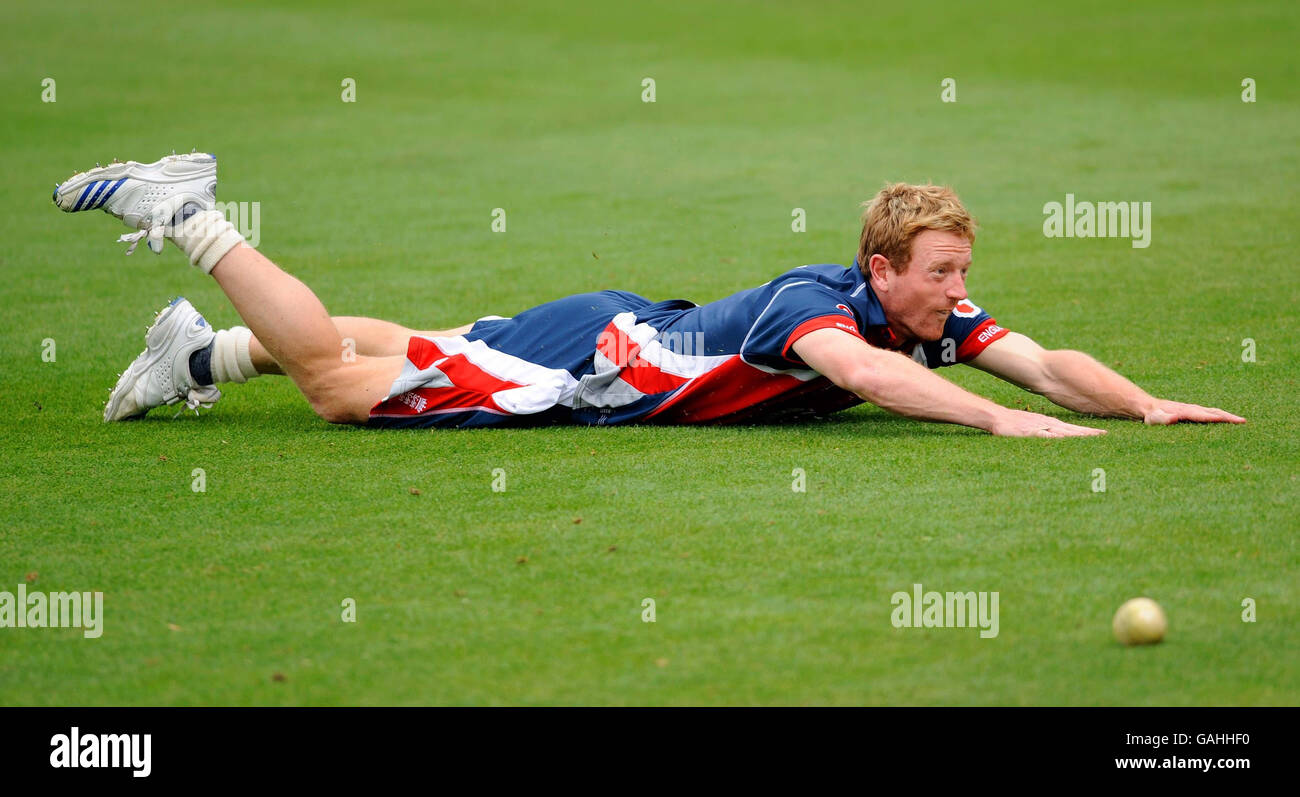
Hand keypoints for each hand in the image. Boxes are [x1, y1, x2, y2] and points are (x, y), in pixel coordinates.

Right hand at [989, 409, 1106, 437]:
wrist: (998, 417)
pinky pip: (1049, 435)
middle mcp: (1049, 425)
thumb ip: (1043, 431)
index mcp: (1051, 424)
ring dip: (1080, 435)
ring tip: (1096, 437)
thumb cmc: (1013, 424)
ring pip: (1065, 432)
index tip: (1103, 434)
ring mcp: (1042, 428)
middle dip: (1090, 433)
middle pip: (1074, 430)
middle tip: (1106, 435)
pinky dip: (1061, 438)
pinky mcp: (1032, 433)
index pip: (1074, 428)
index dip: (1089, 431)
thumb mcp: (1032, 427)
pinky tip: (1070, 439)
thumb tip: (1055, 436)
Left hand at [1143, 400, 1245, 424]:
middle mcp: (1192, 409)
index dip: (1213, 418)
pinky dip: (1221, 416)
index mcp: (1184, 412)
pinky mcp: (1195, 411)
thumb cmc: (1152, 416)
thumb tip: (1174, 418)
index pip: (1202, 416)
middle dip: (1228, 417)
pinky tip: (1229, 421)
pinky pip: (1211, 413)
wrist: (1150, 407)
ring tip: (1242, 421)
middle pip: (1213, 412)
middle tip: (1243, 422)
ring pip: (1214, 411)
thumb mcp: (1154, 419)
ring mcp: (1194, 409)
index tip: (1225, 420)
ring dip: (1228, 416)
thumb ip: (1163, 419)